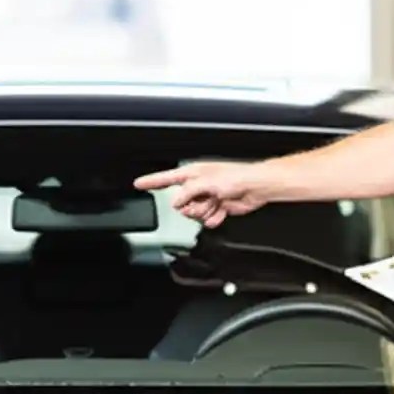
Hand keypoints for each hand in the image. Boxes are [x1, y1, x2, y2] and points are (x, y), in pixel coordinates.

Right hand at [133, 161, 266, 227]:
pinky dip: (214, 218)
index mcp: (193, 174)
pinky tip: (221, 211)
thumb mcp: (206, 182)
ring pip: (194, 214)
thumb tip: (176, 202)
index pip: (166, 178)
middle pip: (181, 203)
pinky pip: (207, 220)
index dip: (151, 181)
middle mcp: (199, 185)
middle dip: (191, 207)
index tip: (138, 183)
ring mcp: (208, 197)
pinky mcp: (218, 207)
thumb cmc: (236, 178)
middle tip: (204, 201)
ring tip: (216, 204)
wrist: (256, 187)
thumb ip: (187, 192)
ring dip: (204, 212)